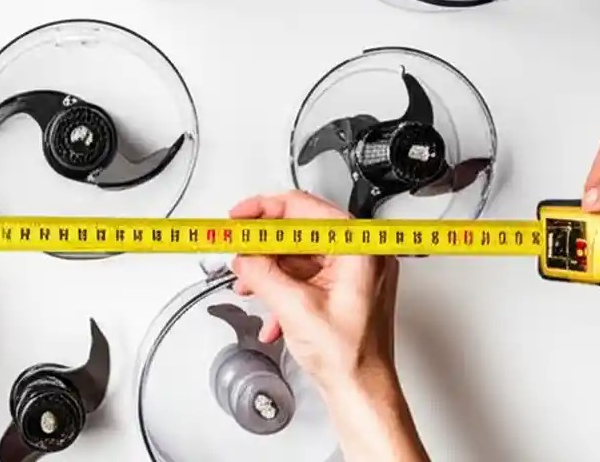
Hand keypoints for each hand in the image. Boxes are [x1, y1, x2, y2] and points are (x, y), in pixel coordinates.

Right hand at [229, 191, 426, 461]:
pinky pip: (305, 274)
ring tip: (247, 281)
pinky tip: (267, 306)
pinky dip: (282, 285)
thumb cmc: (350, 357)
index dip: (265, 210)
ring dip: (268, 267)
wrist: (361, 391)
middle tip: (238, 246)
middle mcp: (361, 254)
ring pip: (299, 253)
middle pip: (301, 230)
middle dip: (264, 244)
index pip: (306, 208)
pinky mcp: (343, 288)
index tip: (240, 217)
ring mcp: (353, 272)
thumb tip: (243, 256)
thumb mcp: (295, 307)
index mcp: (360, 249)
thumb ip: (263, 273)